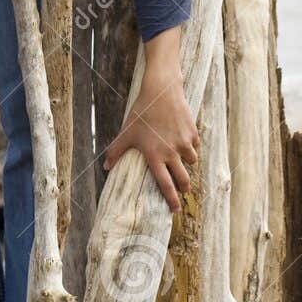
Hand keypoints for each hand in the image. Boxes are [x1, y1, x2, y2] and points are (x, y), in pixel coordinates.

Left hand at [102, 73, 198, 210]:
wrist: (161, 91)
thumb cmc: (141, 112)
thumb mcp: (126, 132)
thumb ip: (116, 151)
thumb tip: (106, 168)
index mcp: (155, 156)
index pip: (165, 185)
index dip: (170, 200)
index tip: (174, 210)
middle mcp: (171, 152)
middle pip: (184, 180)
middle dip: (184, 188)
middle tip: (183, 191)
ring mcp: (184, 143)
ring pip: (191, 161)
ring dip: (187, 163)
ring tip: (180, 160)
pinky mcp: (192, 133)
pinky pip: (194, 145)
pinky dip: (190, 146)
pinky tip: (182, 139)